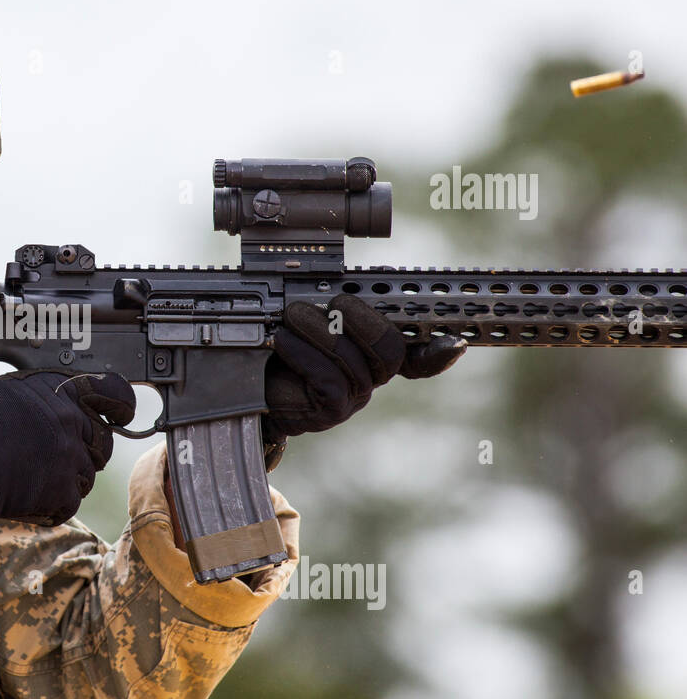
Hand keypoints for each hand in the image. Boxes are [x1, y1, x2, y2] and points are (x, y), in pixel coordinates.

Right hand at [0, 370, 135, 524]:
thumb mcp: (14, 390)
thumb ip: (50, 395)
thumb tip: (69, 403)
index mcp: (63, 391)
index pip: (113, 393)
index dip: (121, 407)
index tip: (121, 415)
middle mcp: (72, 419)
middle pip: (102, 442)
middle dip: (85, 452)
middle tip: (55, 458)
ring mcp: (70, 455)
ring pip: (88, 475)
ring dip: (68, 480)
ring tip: (34, 478)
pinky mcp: (63, 488)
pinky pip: (72, 501)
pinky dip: (53, 504)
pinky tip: (30, 498)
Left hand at [262, 294, 465, 442]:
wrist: (240, 380)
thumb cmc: (275, 341)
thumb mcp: (304, 313)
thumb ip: (333, 302)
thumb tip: (356, 287)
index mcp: (372, 348)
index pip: (418, 351)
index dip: (439, 351)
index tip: (458, 342)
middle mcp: (371, 373)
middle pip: (389, 347)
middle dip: (360, 318)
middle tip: (330, 303)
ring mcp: (354, 396)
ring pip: (353, 361)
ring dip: (317, 330)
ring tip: (290, 315)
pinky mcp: (331, 411)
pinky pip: (329, 380)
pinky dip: (302, 354)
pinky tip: (281, 342)